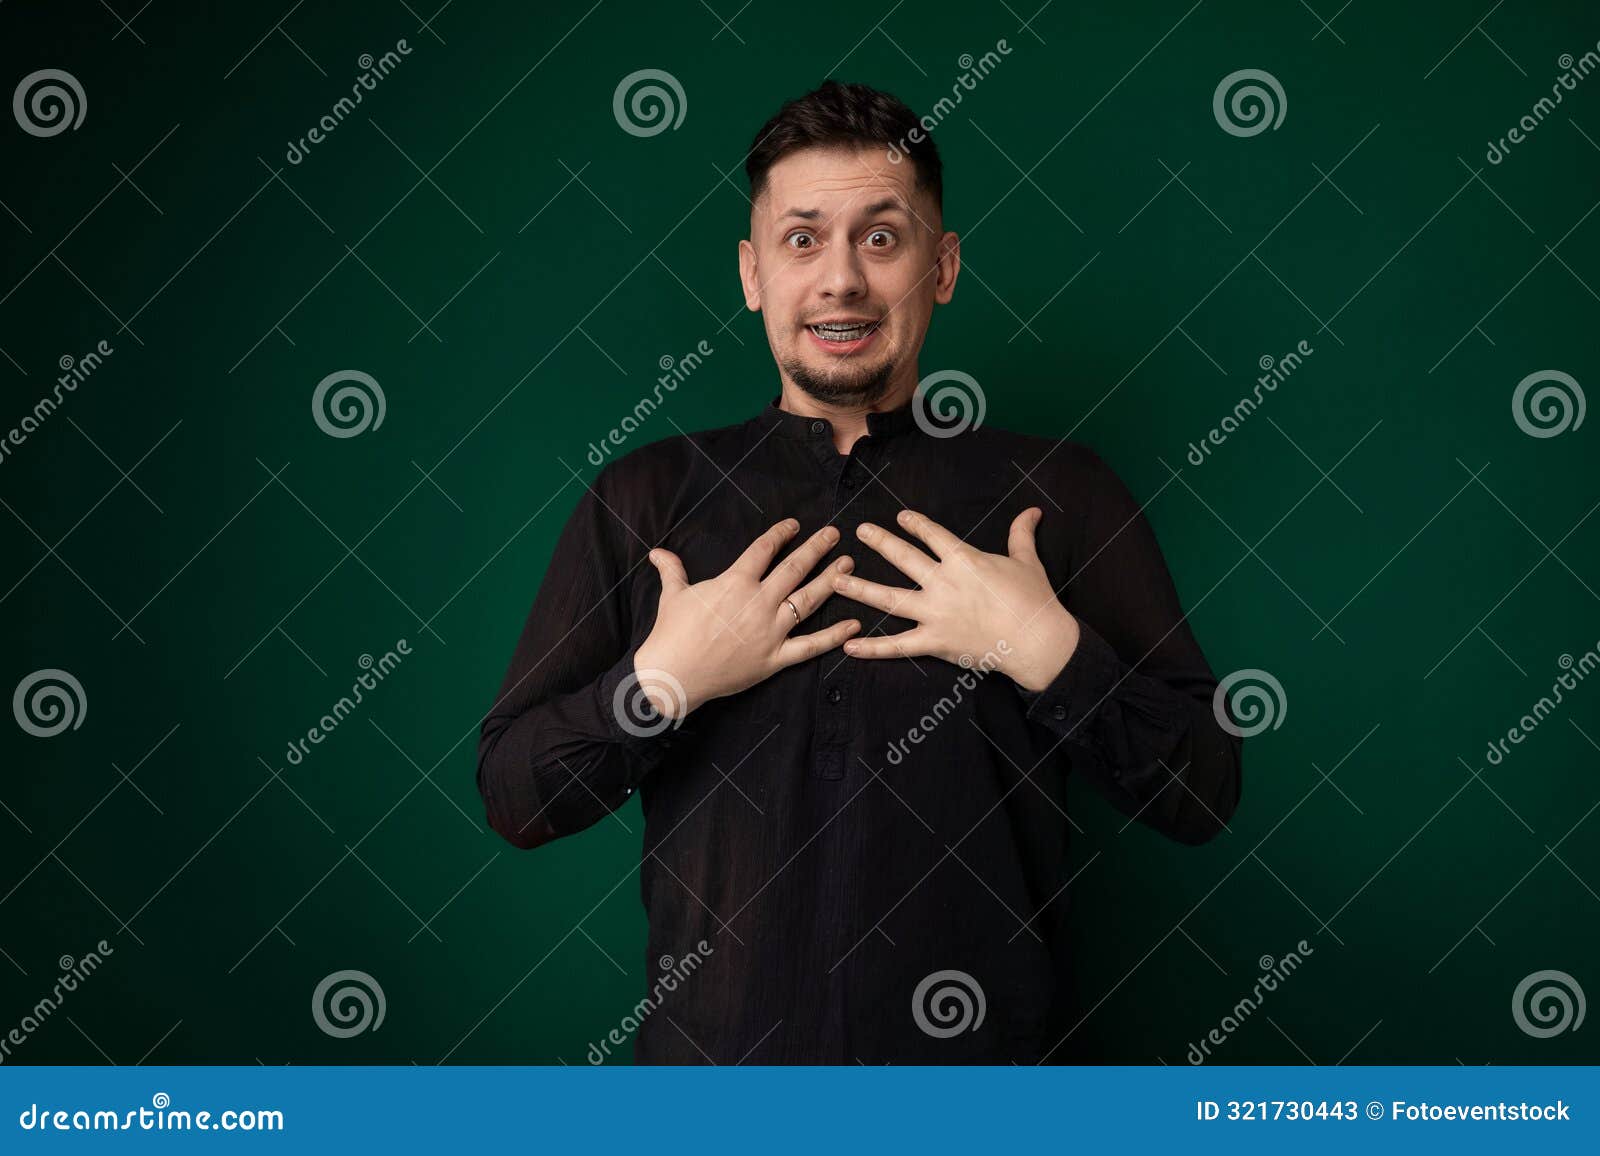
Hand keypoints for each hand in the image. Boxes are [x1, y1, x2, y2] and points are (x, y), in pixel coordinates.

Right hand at [634, 519, 860, 718]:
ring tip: (849, 565)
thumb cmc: (671, 633)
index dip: (781, 533)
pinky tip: (854, 624)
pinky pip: (810, 646)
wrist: (672, 674)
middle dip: (817, 548)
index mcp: (735, 582)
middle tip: (834, 534)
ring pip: (808, 600)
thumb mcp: (672, 595)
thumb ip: (672, 570)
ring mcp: (770, 631)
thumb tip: (657, 553)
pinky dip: (833, 636)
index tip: (794, 524)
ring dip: (831, 580)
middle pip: (795, 568)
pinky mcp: (775, 658)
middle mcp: (758, 602)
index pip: (764, 549)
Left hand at [833, 507, 1079, 691]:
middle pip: (904, 559)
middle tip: (859, 531)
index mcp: (964, 560)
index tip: (900, 516)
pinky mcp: (934, 642)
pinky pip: (897, 646)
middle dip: (880, 542)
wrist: (1038, 641)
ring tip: (836, 581)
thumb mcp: (1027, 561)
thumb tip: (1032, 510)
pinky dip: (872, 649)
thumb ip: (1021, 534)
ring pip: (890, 599)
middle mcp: (943, 583)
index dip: (915, 524)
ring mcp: (935, 614)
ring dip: (860, 589)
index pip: (933, 535)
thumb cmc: (1034, 601)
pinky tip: (847, 646)